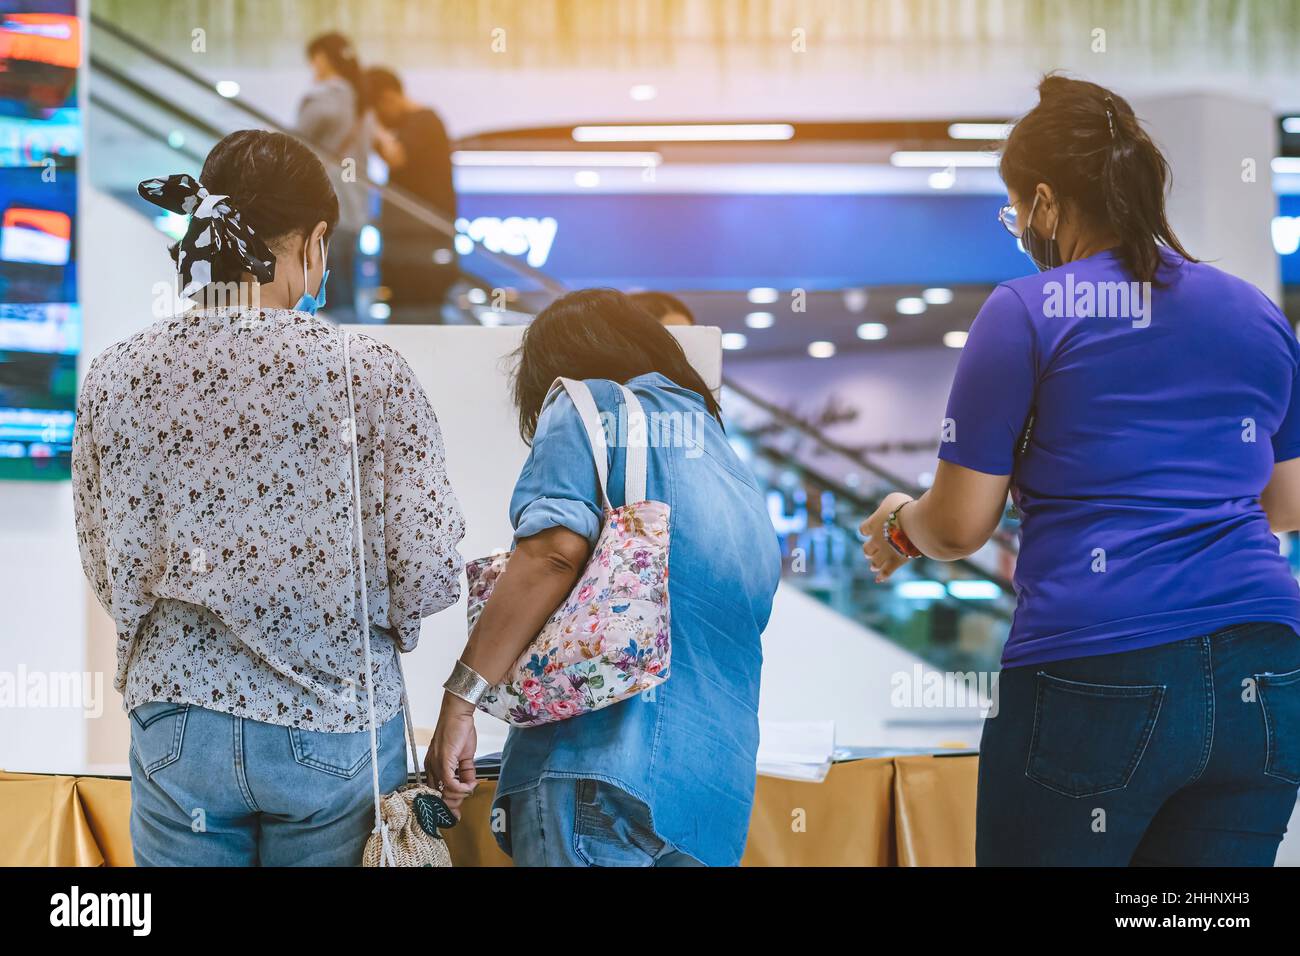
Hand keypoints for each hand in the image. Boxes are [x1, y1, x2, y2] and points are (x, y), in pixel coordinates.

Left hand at [427, 693, 477, 816]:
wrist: (458, 714)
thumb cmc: (460, 731)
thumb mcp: (464, 756)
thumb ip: (466, 772)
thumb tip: (470, 786)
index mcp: (434, 766)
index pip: (435, 791)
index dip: (444, 804)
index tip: (453, 814)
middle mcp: (431, 767)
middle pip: (438, 795)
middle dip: (450, 806)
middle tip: (458, 813)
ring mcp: (436, 765)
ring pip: (444, 791)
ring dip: (459, 796)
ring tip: (469, 790)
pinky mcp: (443, 761)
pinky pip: (450, 783)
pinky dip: (461, 788)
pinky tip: (469, 786)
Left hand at [860, 492, 914, 583]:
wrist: (916, 524)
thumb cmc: (907, 508)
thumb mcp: (895, 499)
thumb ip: (890, 505)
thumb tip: (893, 508)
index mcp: (873, 523)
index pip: (863, 529)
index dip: (865, 530)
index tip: (867, 531)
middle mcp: (876, 539)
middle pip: (867, 548)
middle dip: (868, 551)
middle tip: (868, 553)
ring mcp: (886, 552)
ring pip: (875, 562)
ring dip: (873, 564)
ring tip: (872, 567)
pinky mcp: (897, 561)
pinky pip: (887, 571)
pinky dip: (882, 576)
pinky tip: (879, 579)